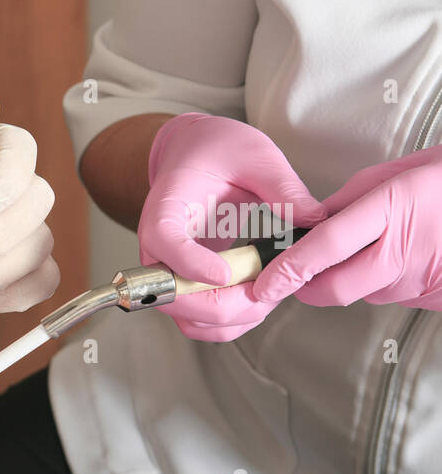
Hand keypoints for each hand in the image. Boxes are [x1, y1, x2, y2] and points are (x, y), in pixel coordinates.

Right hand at [139, 113, 326, 340]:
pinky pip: (202, 322)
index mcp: (165, 208)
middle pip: (174, 296)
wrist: (196, 157)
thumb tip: (315, 220)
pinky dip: (233, 321)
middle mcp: (158, 249)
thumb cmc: (217, 151)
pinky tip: (261, 297)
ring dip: (233, 318)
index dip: (191, 264)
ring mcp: (171, 273)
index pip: (162, 242)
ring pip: (189, 319)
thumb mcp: (255, 156)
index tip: (227, 273)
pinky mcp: (187, 287)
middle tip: (271, 287)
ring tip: (271, 292)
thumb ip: (283, 187)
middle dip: (226, 304)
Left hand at [252, 145, 441, 309]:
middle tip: (301, 271)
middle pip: (334, 289)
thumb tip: (311, 223)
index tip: (263, 284)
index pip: (326, 247)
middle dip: (308, 286)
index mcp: (394, 208)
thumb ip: (350, 201)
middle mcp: (407, 250)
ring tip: (375, 246)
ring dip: (352, 279)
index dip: (289, 269)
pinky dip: (385, 282)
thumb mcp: (398, 172)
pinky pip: (393, 295)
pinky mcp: (435, 298)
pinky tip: (406, 256)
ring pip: (362, 293)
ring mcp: (423, 279)